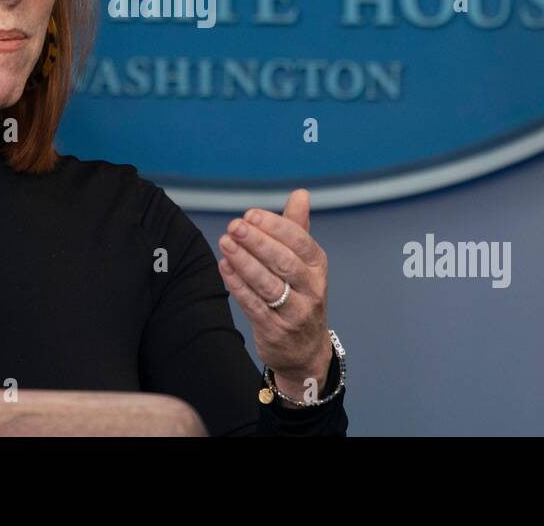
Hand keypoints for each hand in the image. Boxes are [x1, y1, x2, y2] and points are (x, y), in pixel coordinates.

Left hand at [217, 188, 331, 401]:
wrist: (306, 350)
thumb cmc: (300, 294)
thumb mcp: (305, 263)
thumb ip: (297, 228)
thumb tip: (300, 194)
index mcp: (318, 266)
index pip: (300, 241)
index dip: (275, 226)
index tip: (250, 214)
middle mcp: (312, 289)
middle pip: (284, 262)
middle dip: (258, 242)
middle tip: (234, 225)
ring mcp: (295, 312)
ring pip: (269, 284)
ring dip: (244, 262)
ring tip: (225, 243)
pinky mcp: (276, 330)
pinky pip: (255, 306)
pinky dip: (238, 286)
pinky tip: (225, 268)